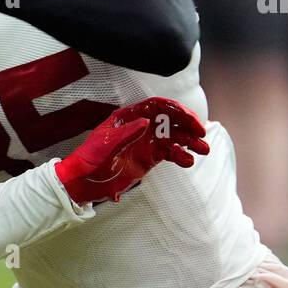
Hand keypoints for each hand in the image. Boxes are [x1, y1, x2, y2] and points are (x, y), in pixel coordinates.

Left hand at [54, 98, 209, 204]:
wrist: (84, 181)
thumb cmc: (90, 158)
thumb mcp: (105, 144)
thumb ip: (126, 133)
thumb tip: (146, 122)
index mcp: (128, 117)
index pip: (156, 107)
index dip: (174, 110)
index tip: (190, 118)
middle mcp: (140, 127)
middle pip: (169, 120)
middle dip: (187, 124)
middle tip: (201, 133)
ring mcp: (146, 142)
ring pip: (173, 137)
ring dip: (189, 142)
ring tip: (203, 149)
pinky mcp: (149, 158)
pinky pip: (169, 154)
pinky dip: (180, 156)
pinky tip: (188, 161)